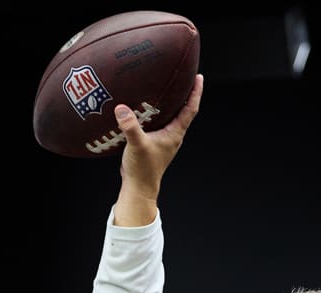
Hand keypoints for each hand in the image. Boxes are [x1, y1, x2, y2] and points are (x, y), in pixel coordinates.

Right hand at [112, 73, 202, 224]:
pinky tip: (147, 107)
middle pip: (184, 109)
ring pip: (172, 116)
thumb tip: (122, 108)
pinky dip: (157, 112)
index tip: (198, 77)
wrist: (139, 187)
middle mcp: (173, 135)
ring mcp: (164, 139)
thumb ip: (130, 126)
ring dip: (171, 102)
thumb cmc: (143, 169)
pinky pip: (160, 122)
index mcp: (175, 133)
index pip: (190, 109)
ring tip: (166, 86)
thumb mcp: (137, 145)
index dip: (196, 92)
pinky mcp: (155, 142)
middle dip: (185, 93)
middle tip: (183, 76)